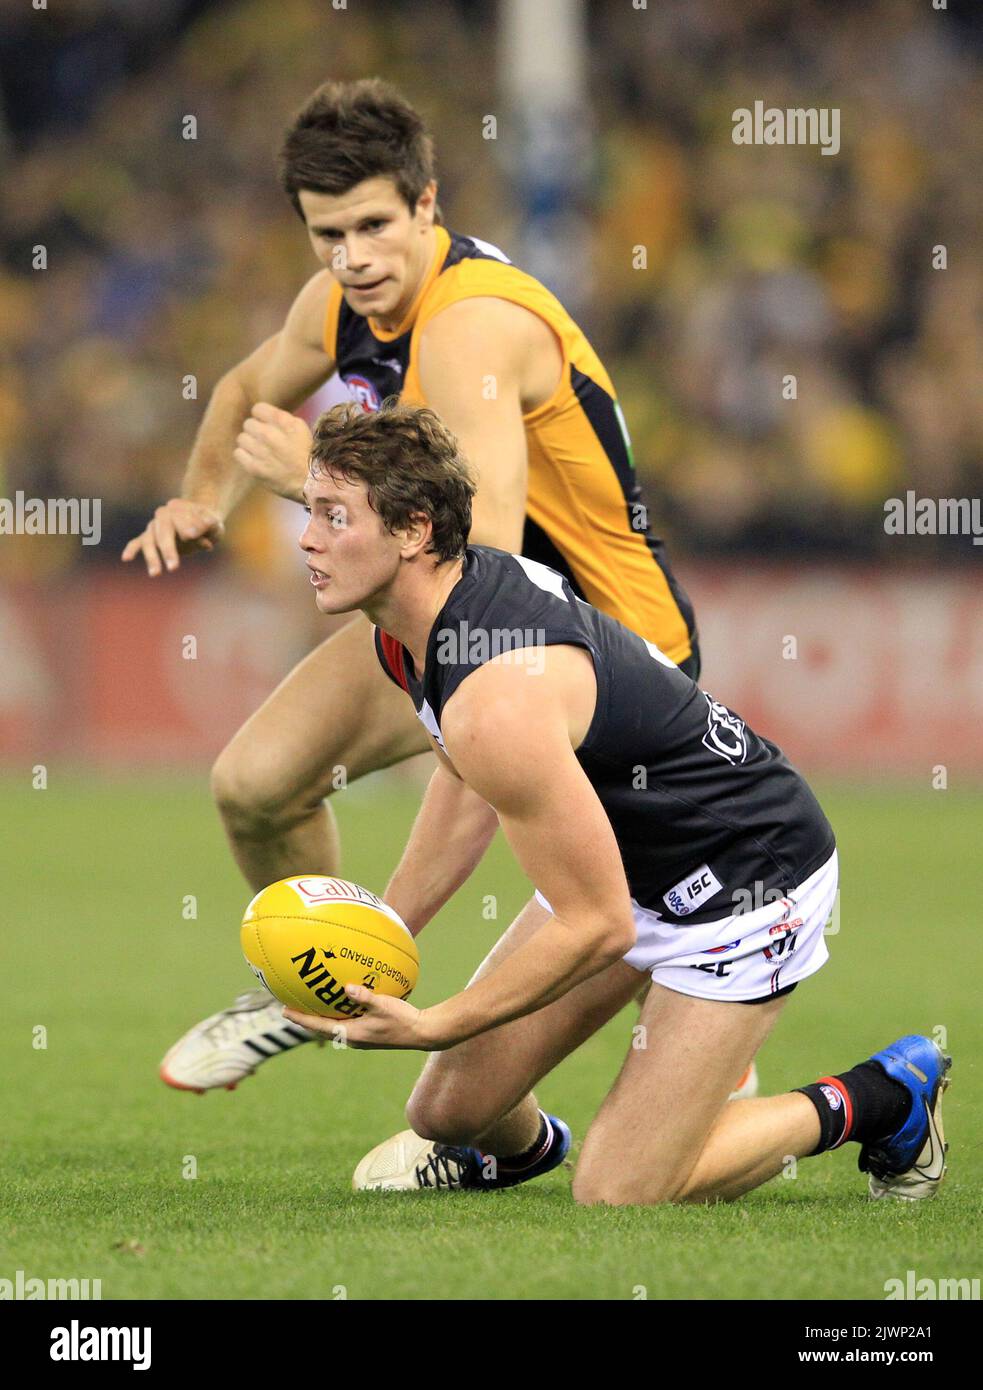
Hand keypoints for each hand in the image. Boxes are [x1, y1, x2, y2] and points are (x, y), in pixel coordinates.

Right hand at [121, 499, 223, 575]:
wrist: (201, 521)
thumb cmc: (208, 523)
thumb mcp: (214, 523)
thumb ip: (206, 525)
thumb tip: (193, 533)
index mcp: (178, 508)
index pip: (179, 519)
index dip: (186, 528)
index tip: (196, 538)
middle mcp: (163, 515)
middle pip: (162, 531)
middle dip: (168, 550)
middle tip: (174, 567)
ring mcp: (154, 526)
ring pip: (149, 540)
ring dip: (152, 557)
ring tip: (156, 574)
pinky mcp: (149, 537)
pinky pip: (138, 542)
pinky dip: (131, 549)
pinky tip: (126, 558)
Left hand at [233, 402, 311, 501]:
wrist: (311, 483)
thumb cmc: (306, 454)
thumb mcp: (300, 428)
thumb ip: (280, 418)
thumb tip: (261, 415)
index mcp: (284, 422)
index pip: (258, 409)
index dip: (262, 417)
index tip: (267, 425)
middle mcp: (270, 435)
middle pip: (248, 424)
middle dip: (255, 431)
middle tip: (265, 441)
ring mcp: (261, 452)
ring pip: (242, 438)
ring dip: (249, 444)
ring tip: (260, 451)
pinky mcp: (254, 468)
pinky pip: (238, 453)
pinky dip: (245, 456)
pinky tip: (255, 459)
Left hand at [284, 985, 450, 1051]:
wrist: (422, 1033)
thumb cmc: (403, 1020)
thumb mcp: (383, 1006)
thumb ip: (364, 996)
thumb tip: (345, 987)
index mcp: (352, 1034)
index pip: (319, 1027)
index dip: (300, 1019)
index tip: (284, 1011)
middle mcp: (352, 1038)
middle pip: (321, 1029)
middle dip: (305, 1019)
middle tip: (290, 1008)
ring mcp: (360, 1038)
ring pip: (333, 1028)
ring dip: (320, 1018)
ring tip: (309, 1006)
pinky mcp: (368, 1034)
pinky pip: (345, 1024)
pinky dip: (336, 1015)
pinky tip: (340, 1003)